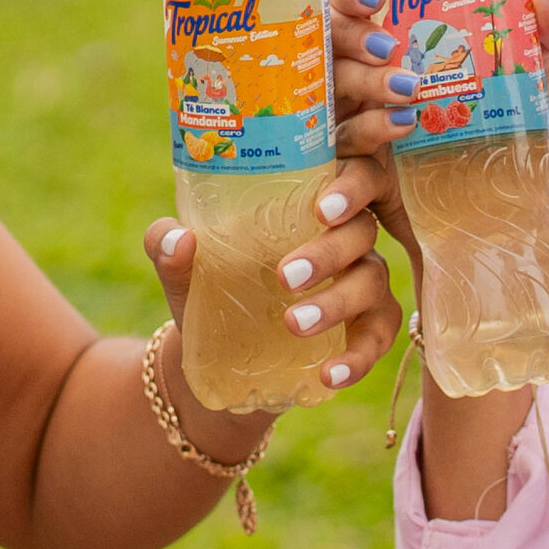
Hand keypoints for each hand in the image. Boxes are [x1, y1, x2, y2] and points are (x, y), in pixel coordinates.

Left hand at [143, 152, 401, 390]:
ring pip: (372, 281)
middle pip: (361, 229)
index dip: (351, 186)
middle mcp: (347, 234)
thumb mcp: (184, 267)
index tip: (321, 207)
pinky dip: (359, 356)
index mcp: (312, 203)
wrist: (219, 355)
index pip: (351, 174)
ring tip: (292, 324)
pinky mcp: (369, 326)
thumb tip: (179, 239)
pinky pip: (380, 335)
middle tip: (285, 276)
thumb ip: (168, 244)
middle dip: (328, 252)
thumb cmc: (212, 288)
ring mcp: (364, 279)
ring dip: (336, 302)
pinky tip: (330, 373)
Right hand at [328, 0, 548, 296]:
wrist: (489, 223)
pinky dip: (362, 150)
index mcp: (392, 56)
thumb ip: (539, 47)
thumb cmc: (498, 144)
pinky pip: (342, 161)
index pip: (352, 11)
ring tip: (410, 99)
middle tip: (392, 47)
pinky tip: (401, 131)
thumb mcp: (524, 96)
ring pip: (333, 99)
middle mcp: (361, 87)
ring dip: (365, 89)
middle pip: (332, 46)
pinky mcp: (356, 176)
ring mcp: (351, 130)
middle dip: (355, 39)